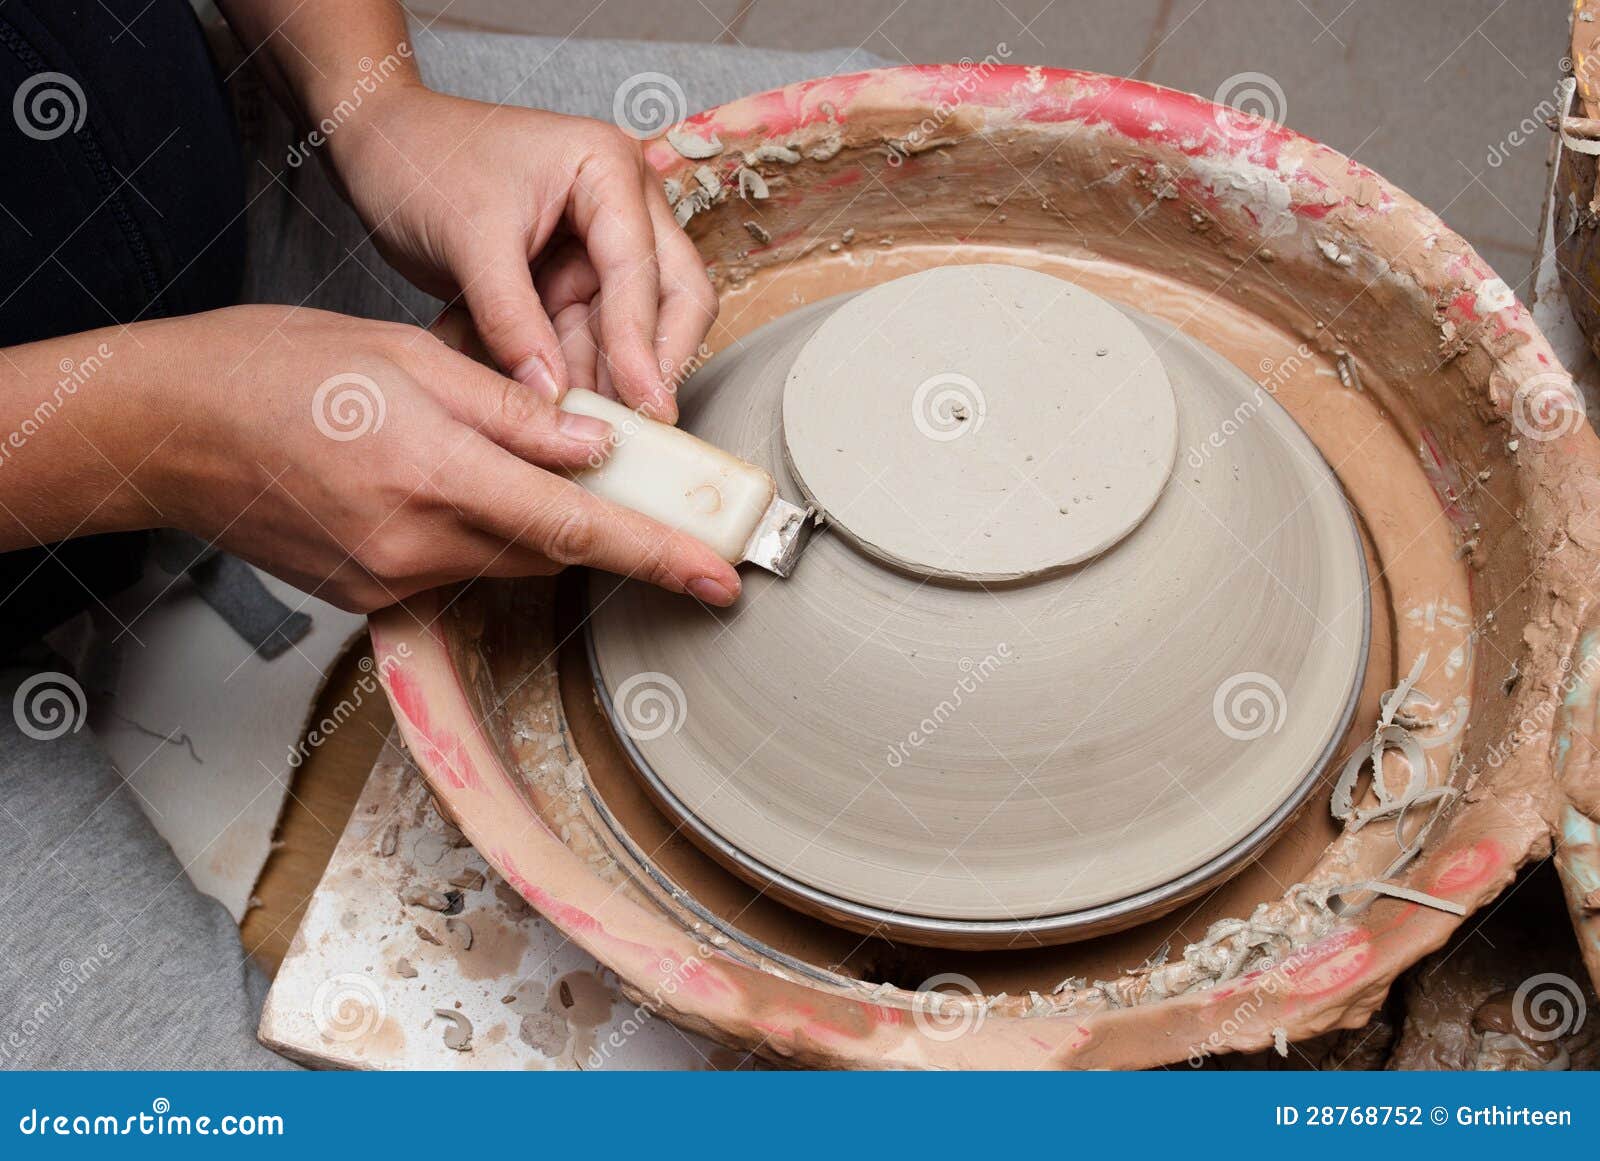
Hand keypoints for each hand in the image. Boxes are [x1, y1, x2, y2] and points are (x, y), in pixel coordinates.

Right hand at [143, 306, 739, 611]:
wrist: (167, 430)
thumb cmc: (277, 369)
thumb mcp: (409, 358)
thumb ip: (514, 411)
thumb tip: (597, 446)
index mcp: (433, 474)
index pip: (576, 526)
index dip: (658, 555)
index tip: (719, 578)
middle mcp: (413, 546)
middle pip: (552, 552)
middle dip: (615, 534)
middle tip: (670, 513)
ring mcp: (388, 582)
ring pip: (509, 561)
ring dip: (546, 527)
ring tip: (549, 474)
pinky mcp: (368, 597)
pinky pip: (459, 570)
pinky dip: (486, 533)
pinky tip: (466, 488)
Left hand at [327, 86, 715, 422]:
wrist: (380, 150)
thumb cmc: (423, 161)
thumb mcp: (468, 240)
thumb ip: (512, 321)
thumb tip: (553, 397)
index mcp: (608, 170)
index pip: (644, 271)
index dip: (643, 345)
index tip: (644, 407)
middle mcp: (624, 205)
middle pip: (675, 298)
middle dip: (653, 362)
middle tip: (635, 426)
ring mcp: (603, 245)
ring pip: (635, 329)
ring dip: (605, 376)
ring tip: (575, 426)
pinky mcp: (575, 279)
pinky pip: (590, 338)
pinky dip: (571, 370)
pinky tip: (549, 406)